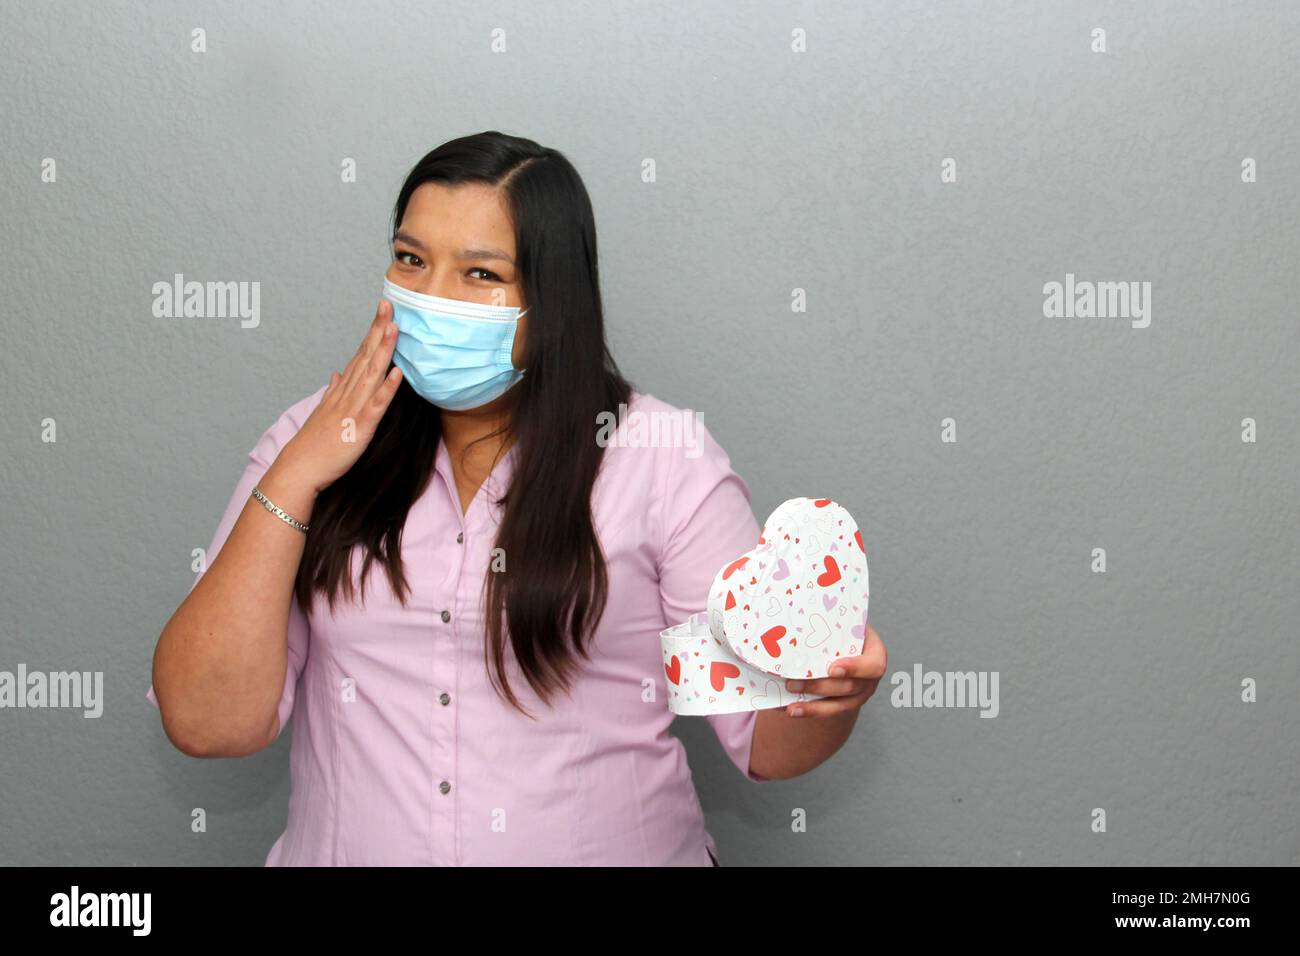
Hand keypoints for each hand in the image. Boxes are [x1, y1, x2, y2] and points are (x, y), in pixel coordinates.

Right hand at [277, 299, 403, 493]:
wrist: (299, 468)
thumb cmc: (313, 445)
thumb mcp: (323, 412)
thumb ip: (332, 392)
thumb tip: (336, 374)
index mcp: (341, 390)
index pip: (359, 355)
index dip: (371, 333)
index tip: (382, 312)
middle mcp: (347, 394)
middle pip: (365, 356)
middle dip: (378, 330)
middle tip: (389, 305)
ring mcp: (352, 409)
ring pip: (371, 374)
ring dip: (383, 350)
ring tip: (395, 327)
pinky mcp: (359, 427)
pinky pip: (376, 405)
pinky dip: (386, 389)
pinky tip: (396, 372)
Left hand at [781, 624, 886, 716]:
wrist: (845, 647)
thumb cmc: (842, 628)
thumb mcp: (844, 620)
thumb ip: (828, 616)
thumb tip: (796, 600)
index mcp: (874, 653)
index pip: (874, 665)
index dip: (855, 668)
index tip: (832, 668)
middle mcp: (869, 677)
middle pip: (850, 687)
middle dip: (820, 686)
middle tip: (792, 682)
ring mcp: (859, 694)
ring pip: (839, 705)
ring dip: (813, 706)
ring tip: (790, 706)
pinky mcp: (844, 705)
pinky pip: (828, 712)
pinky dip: (809, 711)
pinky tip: (791, 710)